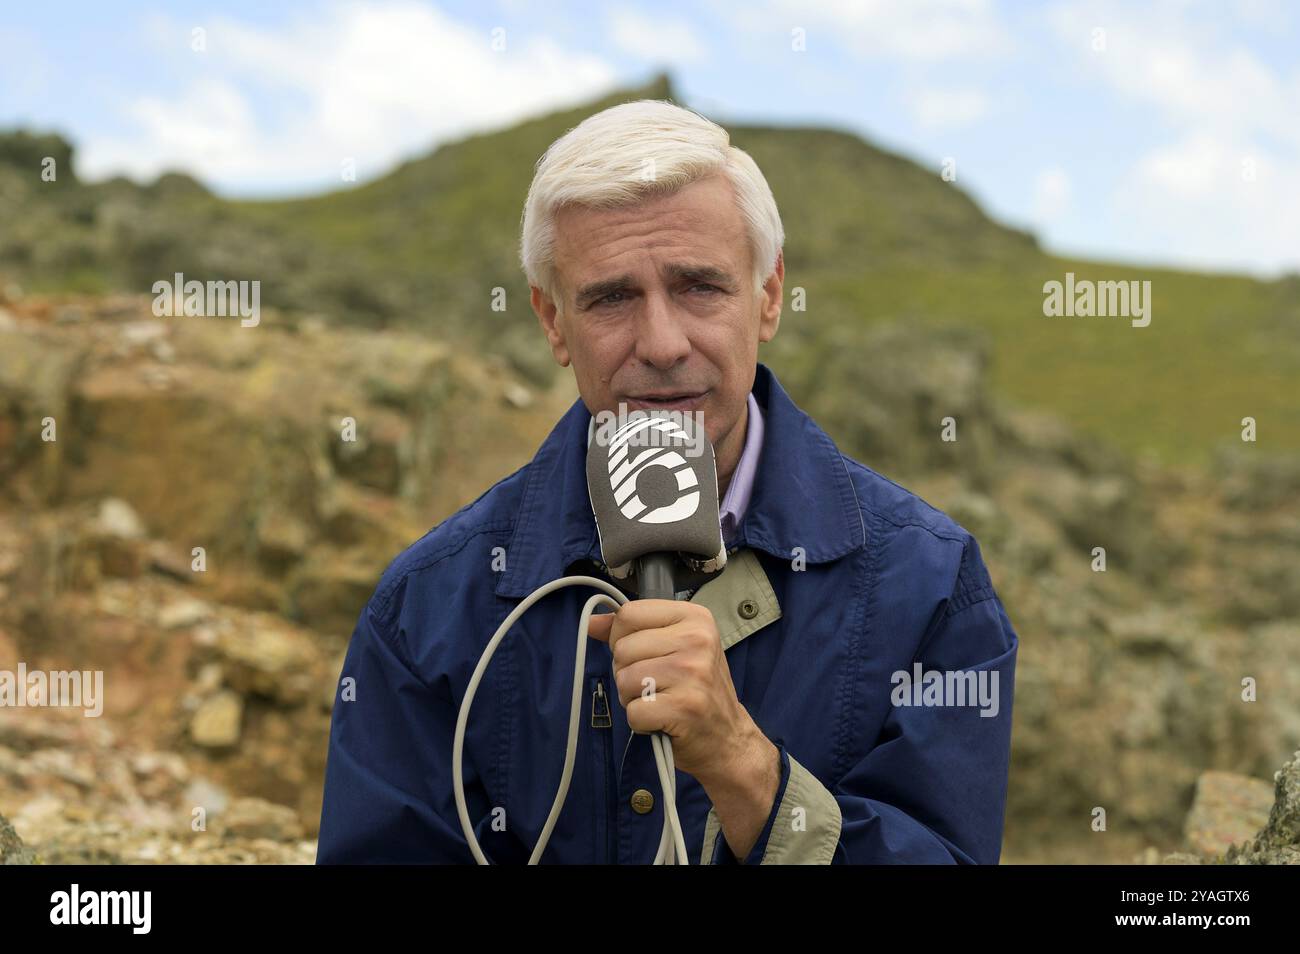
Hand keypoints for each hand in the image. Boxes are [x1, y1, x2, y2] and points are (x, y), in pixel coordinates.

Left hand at [587, 599, 758, 786]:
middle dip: (627, 672)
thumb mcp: (673, 647)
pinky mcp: (685, 707)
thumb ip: (632, 631)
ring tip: (659, 701)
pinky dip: (640, 722)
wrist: (728, 738)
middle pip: (622, 649)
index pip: (629, 614)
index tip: (642, 654)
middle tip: (655, 685)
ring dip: (632, 698)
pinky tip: (662, 720)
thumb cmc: (696, 690)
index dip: (622, 638)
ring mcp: (693, 673)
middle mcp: (697, 640)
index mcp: (695, 618)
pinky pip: (633, 711)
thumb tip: (591, 623)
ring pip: (624, 679)